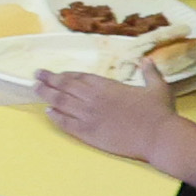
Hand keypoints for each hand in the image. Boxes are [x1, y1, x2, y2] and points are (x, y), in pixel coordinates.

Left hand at [35, 67, 183, 161]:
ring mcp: (88, 116)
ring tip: (36, 88)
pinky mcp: (88, 133)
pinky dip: (55, 117)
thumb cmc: (159, 112)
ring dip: (47, 94)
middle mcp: (92, 98)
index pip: (80, 77)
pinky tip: (48, 113)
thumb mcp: (158, 87)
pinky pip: (65, 123)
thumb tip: (146, 59)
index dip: (67, 75)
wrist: (158, 136)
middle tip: (36, 75)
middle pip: (64, 86)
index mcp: (107, 86)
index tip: (57, 73)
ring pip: (60, 102)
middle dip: (48, 79)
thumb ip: (150, 72)